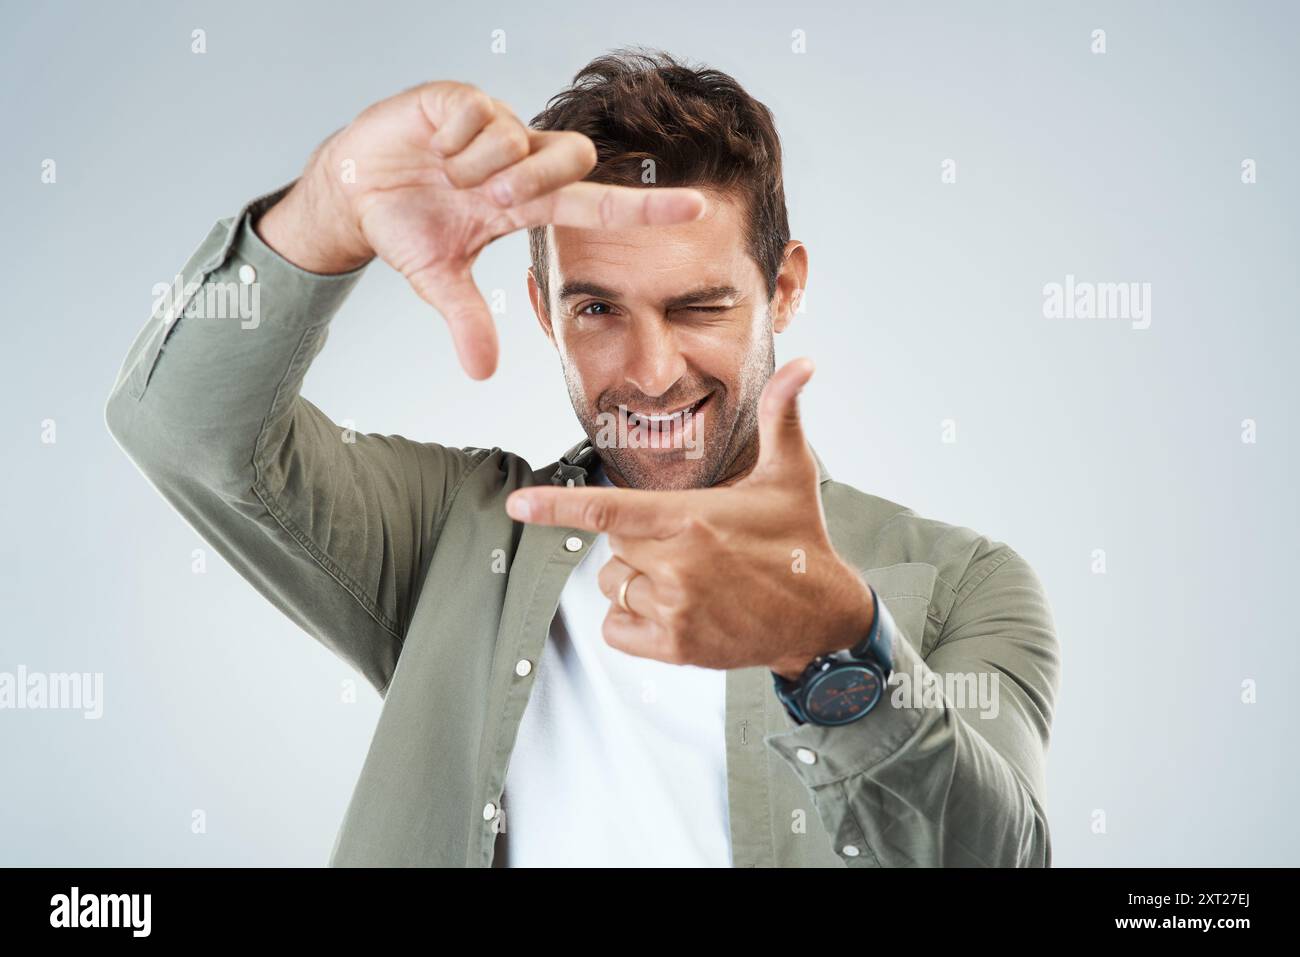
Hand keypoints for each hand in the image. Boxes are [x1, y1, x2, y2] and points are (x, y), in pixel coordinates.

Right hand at [256, 81, 706, 378]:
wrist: (353, 188)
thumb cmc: (406, 227)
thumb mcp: (437, 279)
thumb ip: (467, 321)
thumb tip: (482, 375)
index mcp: (528, 203)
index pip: (600, 205)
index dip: (648, 209)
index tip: (700, 208)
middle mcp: (522, 160)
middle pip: (575, 157)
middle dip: (532, 184)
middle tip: (487, 201)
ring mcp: (496, 126)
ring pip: (521, 139)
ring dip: (482, 167)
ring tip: (448, 175)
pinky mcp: (462, 98)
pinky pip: (478, 114)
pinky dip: (452, 139)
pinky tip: (433, 146)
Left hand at [504, 358, 876, 678]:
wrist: (821, 616)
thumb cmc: (799, 540)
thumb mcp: (790, 473)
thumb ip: (780, 415)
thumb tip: (801, 364)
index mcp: (691, 518)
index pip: (609, 510)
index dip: (558, 508)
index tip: (518, 505)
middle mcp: (677, 564)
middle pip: (612, 546)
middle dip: (638, 542)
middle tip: (688, 544)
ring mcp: (673, 609)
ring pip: (613, 585)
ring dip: (638, 581)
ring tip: (689, 578)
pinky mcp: (674, 646)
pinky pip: (616, 628)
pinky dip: (633, 621)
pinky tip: (675, 609)